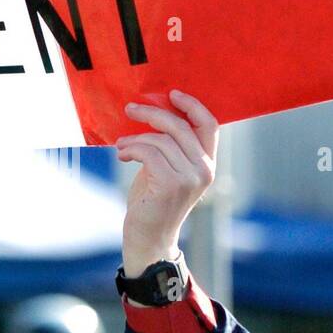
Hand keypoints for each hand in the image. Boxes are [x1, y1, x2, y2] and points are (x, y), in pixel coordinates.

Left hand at [116, 89, 218, 276]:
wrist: (149, 239)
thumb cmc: (153, 202)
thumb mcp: (166, 170)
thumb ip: (169, 147)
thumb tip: (152, 114)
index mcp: (208, 164)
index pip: (210, 124)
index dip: (192, 105)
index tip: (171, 93)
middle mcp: (204, 170)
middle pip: (180, 126)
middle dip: (152, 113)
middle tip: (130, 109)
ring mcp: (190, 178)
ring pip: (161, 139)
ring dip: (135, 137)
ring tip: (121, 146)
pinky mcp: (171, 184)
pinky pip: (148, 152)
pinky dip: (131, 149)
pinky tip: (122, 155)